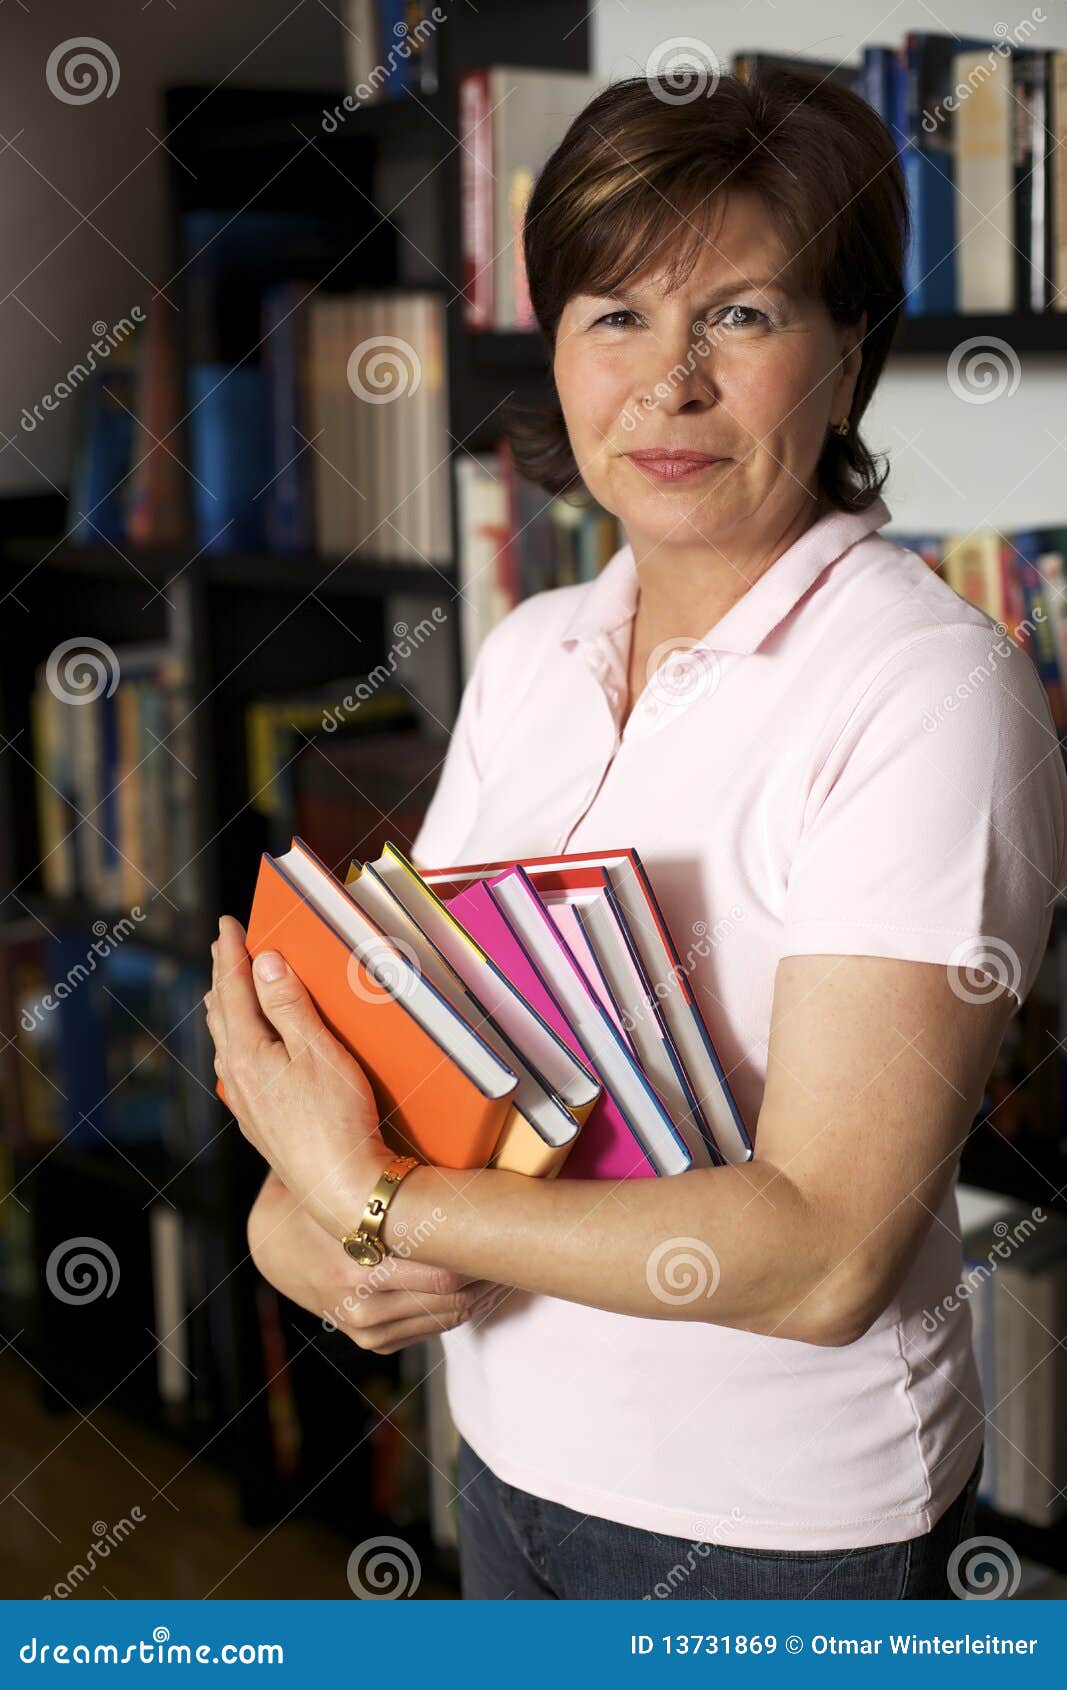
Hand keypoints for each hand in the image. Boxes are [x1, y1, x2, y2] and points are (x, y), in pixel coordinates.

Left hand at [205, 914, 390, 1235]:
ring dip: (226, 1010)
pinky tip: (241, 1054)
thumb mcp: (319, 1051)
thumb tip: (263, 962)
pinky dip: (235, 1044)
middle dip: (224, 976)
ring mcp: (246, 1105)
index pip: (235, 989)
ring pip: (226, 1044)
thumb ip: (289, 1005)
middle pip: (223, 1014)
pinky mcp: (261, 1125)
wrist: (343, 1188)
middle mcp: (237, 1078)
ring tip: (223, 991)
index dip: (232, 953)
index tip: (227, 924)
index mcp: (248, 1053)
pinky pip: (236, 1070)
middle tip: (223, 946)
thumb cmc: (338, 1119)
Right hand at [248, 1173, 508, 1354]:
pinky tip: (483, 1288)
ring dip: (484, 1293)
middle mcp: (361, 1295)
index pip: (443, 1261)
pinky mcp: (371, 1338)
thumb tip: (447, 1123)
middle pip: (452, 1290)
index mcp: (357, 1252)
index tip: (510, 1222)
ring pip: (447, 1315)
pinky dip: (461, 1310)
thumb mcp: (343, 1175)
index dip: (482, 1244)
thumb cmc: (316, 1194)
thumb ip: (383, 1168)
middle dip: (490, 1270)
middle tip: (522, 1244)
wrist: (271, 1244)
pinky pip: (431, 1328)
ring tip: (510, 1264)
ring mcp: (366, 1323)